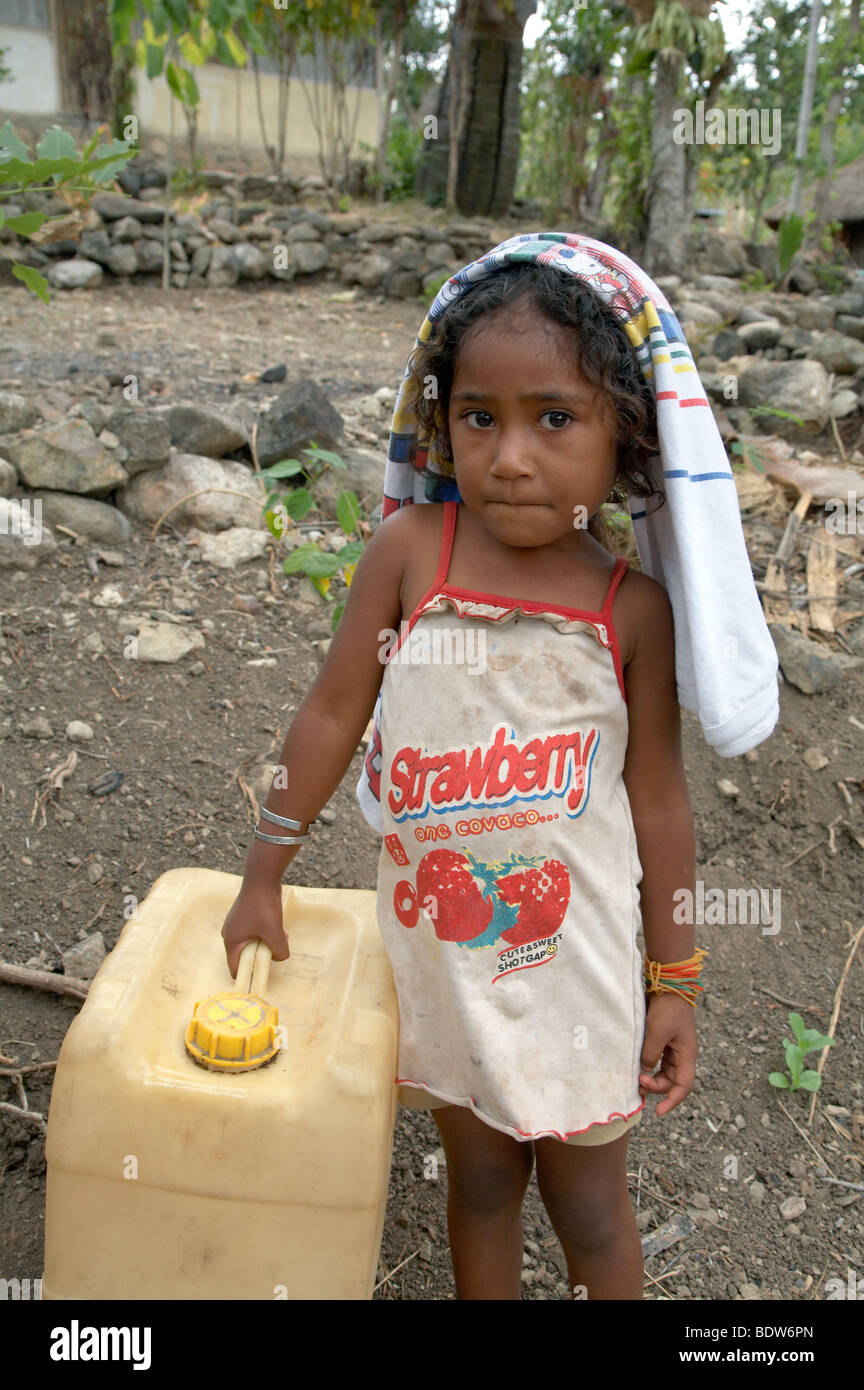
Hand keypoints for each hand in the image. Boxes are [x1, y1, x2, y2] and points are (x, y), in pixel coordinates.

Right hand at [221, 881, 289, 978]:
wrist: (262, 878)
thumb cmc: (264, 906)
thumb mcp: (274, 933)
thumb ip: (279, 951)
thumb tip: (280, 957)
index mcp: (231, 942)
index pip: (236, 969)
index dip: (249, 975)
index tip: (264, 973)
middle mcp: (229, 934)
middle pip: (245, 957)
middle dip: (262, 956)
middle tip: (276, 948)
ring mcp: (235, 925)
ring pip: (251, 944)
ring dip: (266, 943)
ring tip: (279, 935)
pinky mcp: (244, 918)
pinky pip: (253, 934)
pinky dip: (265, 934)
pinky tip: (277, 926)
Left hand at [638, 993, 697, 1117]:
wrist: (668, 985)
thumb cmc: (667, 1008)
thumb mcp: (657, 1032)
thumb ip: (650, 1054)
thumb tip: (644, 1071)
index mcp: (687, 1055)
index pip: (683, 1086)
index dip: (672, 1101)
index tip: (659, 1112)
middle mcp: (682, 1055)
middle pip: (671, 1081)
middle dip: (655, 1087)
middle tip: (638, 1083)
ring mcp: (673, 1048)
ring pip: (662, 1072)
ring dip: (650, 1077)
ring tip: (635, 1077)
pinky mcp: (663, 1041)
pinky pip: (656, 1060)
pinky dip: (647, 1066)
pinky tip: (636, 1066)